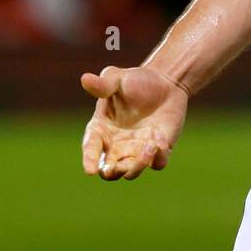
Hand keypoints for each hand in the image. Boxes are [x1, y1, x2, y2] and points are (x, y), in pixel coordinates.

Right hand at [80, 65, 188, 181]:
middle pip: (109, 171)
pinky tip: (161, 138)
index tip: (89, 170)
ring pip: (132, 172)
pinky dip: (158, 157)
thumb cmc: (135, 80)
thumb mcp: (118, 78)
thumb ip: (103, 84)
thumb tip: (85, 79)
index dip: (89, 160)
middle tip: (119, 166)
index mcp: (100, 129)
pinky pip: (157, 163)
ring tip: (150, 145)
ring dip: (138, 165)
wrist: (165, 83)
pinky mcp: (159, 151)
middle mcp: (116, 145)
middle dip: (113, 172)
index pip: (91, 148)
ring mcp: (137, 151)